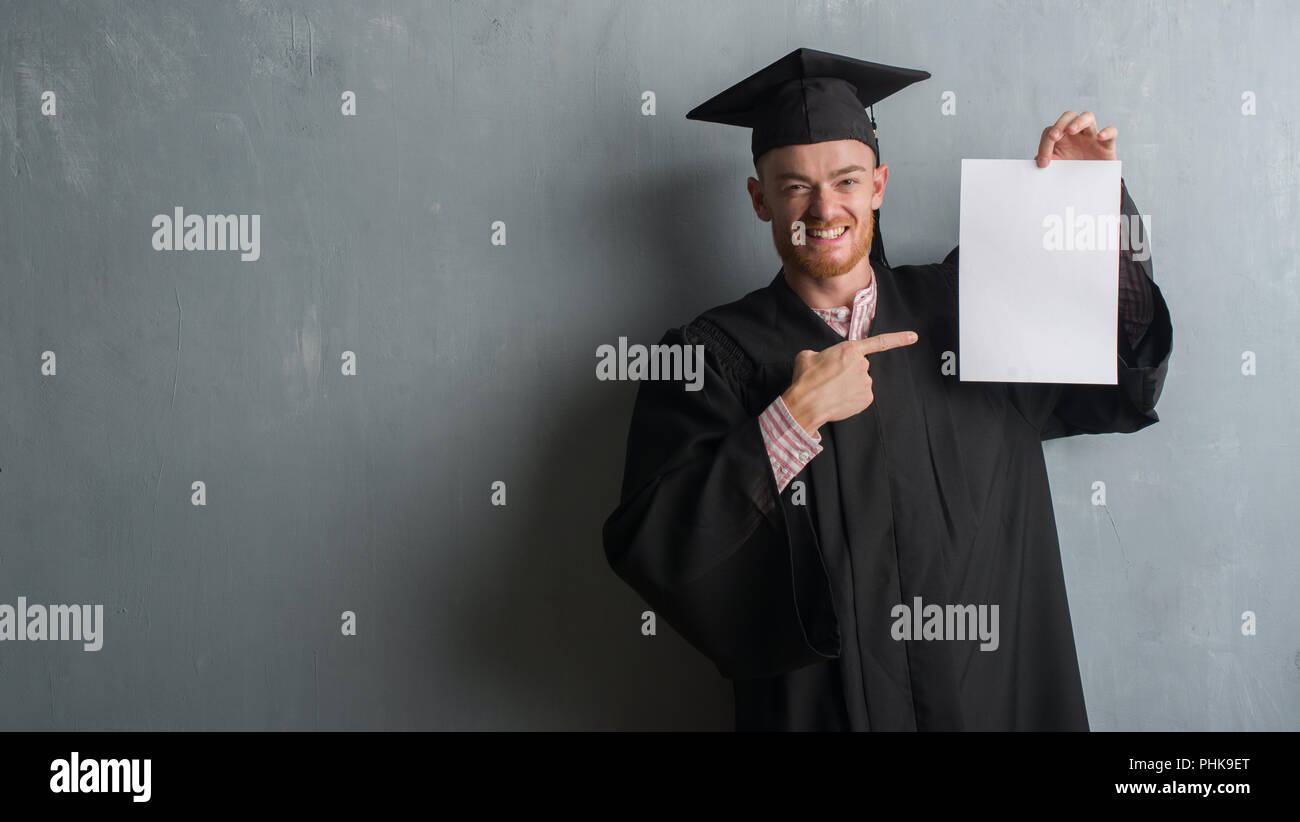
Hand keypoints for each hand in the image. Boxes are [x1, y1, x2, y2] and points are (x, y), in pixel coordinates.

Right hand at [781, 331, 918, 434]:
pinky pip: (861, 396)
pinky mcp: (866, 399)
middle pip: (860, 367)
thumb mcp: (808, 356)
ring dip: (849, 386)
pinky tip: (838, 400)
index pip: (880, 342)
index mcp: (850, 350)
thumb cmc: (806, 379)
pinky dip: (851, 398)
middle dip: (849, 372)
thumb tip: (822, 359)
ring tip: (832, 391)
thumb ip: (821, 354)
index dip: (899, 339)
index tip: (914, 337)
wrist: (806, 403)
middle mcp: (863, 365)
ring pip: (860, 383)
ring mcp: (866, 383)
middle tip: (832, 379)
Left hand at [1035, 110, 1117, 166]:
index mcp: (1061, 138)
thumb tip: (1035, 160)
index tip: (1043, 163)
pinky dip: (1107, 132)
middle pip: (1068, 116)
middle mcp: (1076, 133)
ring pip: (1088, 117)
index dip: (1044, 145)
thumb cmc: (1071, 173)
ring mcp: (1092, 136)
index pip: (1050, 131)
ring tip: (1071, 130)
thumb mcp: (1058, 169)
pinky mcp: (1107, 144)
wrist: (1091, 185)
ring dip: (1078, 121)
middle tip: (1054, 137)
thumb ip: (1048, 163)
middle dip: (1060, 124)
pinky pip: (1112, 131)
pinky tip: (1100, 137)